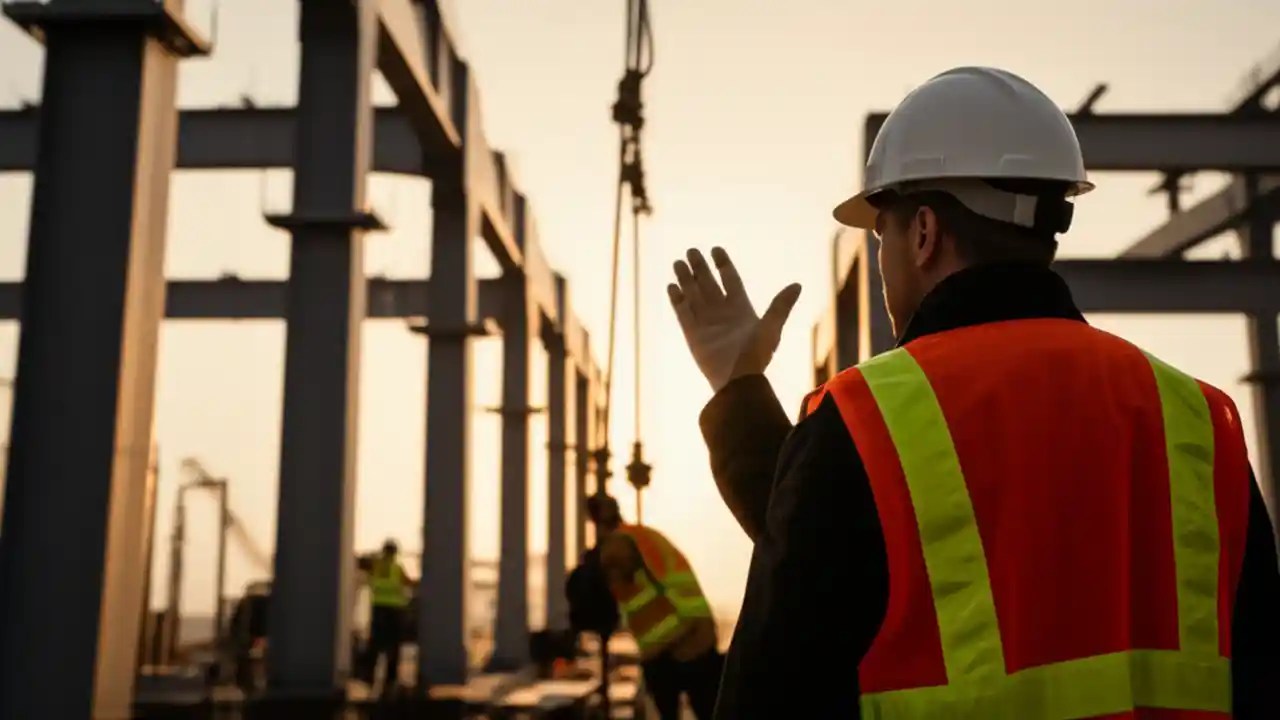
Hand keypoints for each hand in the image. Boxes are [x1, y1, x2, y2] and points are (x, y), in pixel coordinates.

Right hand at [667, 247, 801, 392]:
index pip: (730, 280)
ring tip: (678, 262)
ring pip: (693, 295)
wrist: (737, 380)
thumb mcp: (771, 327)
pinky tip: (672, 285)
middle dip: (700, 268)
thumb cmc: (757, 355)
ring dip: (686, 279)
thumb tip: (797, 285)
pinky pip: (683, 313)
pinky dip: (677, 299)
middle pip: (708, 284)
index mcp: (741, 308)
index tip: (715, 249)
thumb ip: (781, 305)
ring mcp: (706, 323)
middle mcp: (722, 313)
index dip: (723, 264)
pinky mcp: (693, 335)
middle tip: (691, 250)